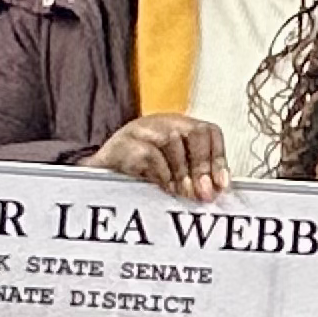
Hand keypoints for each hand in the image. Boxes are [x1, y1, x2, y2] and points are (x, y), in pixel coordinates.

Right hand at [86, 114, 230, 202]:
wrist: (95, 178)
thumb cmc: (135, 176)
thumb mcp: (170, 174)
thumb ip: (193, 178)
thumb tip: (216, 191)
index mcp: (178, 127)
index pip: (209, 132)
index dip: (219, 158)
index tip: (222, 185)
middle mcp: (162, 123)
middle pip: (195, 132)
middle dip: (203, 166)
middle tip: (204, 194)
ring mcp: (141, 129)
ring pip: (173, 140)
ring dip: (182, 172)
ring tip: (184, 194)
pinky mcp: (123, 142)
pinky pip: (150, 154)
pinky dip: (161, 174)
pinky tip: (164, 188)